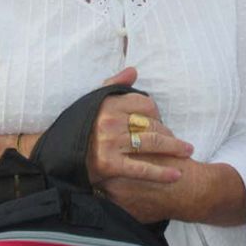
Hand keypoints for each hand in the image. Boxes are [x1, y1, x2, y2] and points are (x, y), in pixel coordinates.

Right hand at [88, 67, 192, 188]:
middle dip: (168, 133)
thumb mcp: (93, 102)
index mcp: (108, 104)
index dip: (157, 113)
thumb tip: (133, 70)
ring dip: (174, 148)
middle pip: (151, 124)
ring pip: (151, 143)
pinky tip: (177, 175)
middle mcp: (110, 121)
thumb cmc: (80, 127)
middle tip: (181, 142)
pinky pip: (141, 169)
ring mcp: (110, 143)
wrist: (57, 157)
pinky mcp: (109, 165)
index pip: (146, 104)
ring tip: (187, 151)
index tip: (160, 122)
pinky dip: (161, 173)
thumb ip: (114, 86)